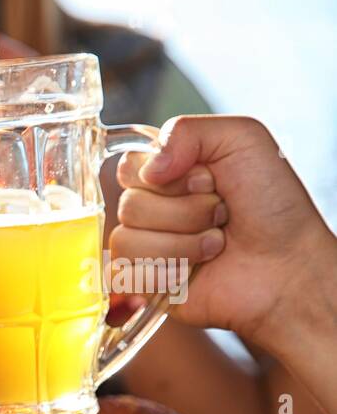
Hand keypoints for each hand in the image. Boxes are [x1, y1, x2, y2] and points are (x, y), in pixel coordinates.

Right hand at [113, 115, 335, 347]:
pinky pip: (125, 274)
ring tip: (215, 245)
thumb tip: (148, 168)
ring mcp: (147, 247)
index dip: (168, 177)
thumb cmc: (274, 207)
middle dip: (184, 212)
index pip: (130, 167)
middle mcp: (154, 208)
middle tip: (221, 215)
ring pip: (126, 241)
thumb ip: (188, 131)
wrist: (287, 267)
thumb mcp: (243, 140)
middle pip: (128, 205)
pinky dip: (165, 273)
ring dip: (180, 245)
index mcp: (170, 173)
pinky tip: (192, 273)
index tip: (208, 182)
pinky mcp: (144, 282)